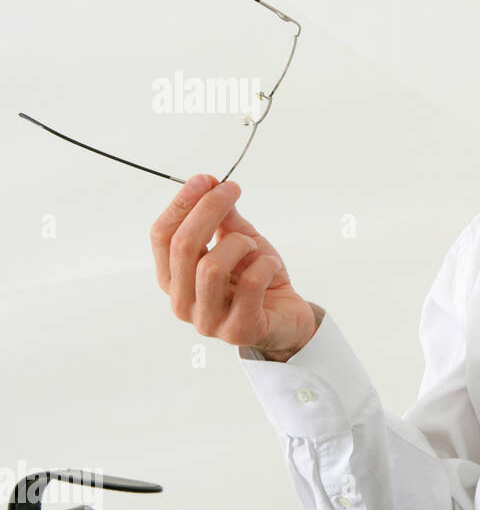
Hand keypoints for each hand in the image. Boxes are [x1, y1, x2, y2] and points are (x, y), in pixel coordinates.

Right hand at [150, 174, 316, 360]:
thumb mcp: (239, 242)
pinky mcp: (238, 330)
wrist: (287, 319)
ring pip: (211, 267)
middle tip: (232, 189)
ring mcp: (208, 321)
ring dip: (240, 244)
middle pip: (183, 247)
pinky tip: (271, 266)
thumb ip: (222, 218)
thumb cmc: (258, 280)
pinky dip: (265, 265)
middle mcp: (182, 302)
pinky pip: (250, 285)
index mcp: (174, 279)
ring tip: (255, 247)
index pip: (162, 236)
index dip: (181, 204)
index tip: (205, 179)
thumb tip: (209, 183)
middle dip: (208, 210)